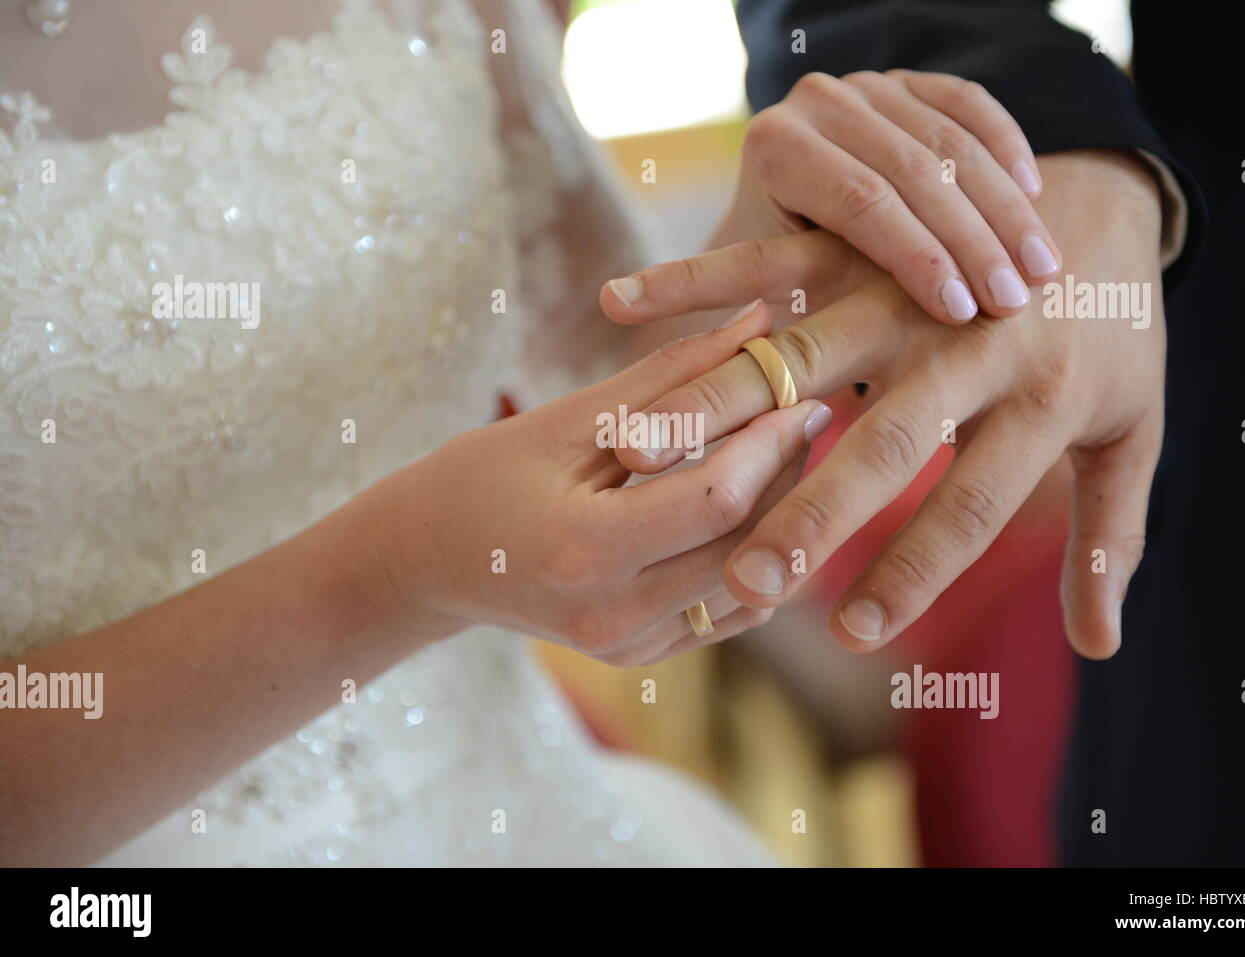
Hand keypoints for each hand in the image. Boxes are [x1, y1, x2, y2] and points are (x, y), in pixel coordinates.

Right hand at [367, 301, 831, 665]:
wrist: (426, 564)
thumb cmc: (481, 478)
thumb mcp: (569, 420)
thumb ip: (670, 373)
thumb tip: (758, 321)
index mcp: (586, 551)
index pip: (719, 500)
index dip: (771, 443)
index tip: (801, 393)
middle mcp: (614, 616)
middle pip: (746, 544)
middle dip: (788, 476)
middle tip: (806, 416)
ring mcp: (629, 646)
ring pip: (748, 583)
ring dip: (779, 517)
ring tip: (781, 454)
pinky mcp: (641, 657)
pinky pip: (725, 612)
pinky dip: (749, 557)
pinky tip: (751, 508)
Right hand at [601, 150, 1164, 659]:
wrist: (1109, 204)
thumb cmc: (1116, 342)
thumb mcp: (1133, 436)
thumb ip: (1111, 538)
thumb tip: (1103, 648)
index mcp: (1044, 399)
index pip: (972, 501)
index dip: (916, 569)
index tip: (856, 635)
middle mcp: (968, 343)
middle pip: (882, 438)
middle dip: (812, 513)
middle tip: (749, 581)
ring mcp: (907, 286)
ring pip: (805, 353)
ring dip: (719, 404)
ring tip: (640, 455)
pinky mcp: (863, 244)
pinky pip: (767, 262)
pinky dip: (692, 280)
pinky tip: (618, 302)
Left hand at [609, 70, 1061, 324]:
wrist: (777, 215)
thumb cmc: (779, 276)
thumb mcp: (781, 291)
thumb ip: (809, 308)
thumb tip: (837, 357)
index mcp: (775, 149)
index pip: (861, 201)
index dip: (917, 256)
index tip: (963, 311)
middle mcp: (816, 103)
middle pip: (913, 169)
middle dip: (972, 240)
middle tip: (1016, 300)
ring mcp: (864, 85)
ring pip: (949, 138)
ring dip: (1003, 207)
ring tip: (1042, 269)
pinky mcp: (906, 81)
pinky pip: (968, 103)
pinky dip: (1006, 146)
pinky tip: (1035, 196)